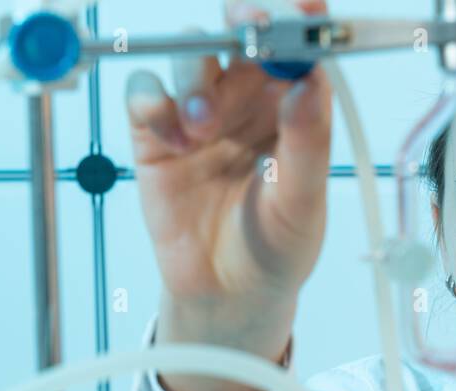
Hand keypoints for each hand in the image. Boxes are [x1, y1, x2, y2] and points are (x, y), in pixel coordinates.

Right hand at [125, 1, 332, 390]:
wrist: (227, 296)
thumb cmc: (276, 250)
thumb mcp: (303, 205)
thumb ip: (308, 145)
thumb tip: (310, 83)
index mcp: (292, 106)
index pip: (298, 45)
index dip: (299, 19)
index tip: (303, 11)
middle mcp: (247, 98)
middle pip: (241, 30)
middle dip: (244, 18)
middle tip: (246, 25)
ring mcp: (199, 112)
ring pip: (192, 55)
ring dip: (196, 78)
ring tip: (203, 128)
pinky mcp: (156, 135)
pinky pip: (145, 93)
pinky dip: (153, 103)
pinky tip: (172, 139)